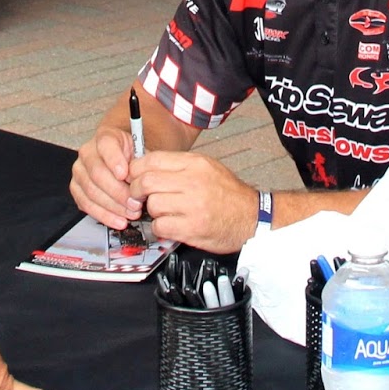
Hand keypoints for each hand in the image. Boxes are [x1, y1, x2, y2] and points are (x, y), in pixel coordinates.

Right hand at [70, 126, 136, 228]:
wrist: (124, 163)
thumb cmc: (134, 158)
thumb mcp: (143, 153)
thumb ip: (143, 162)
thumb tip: (144, 178)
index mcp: (106, 136)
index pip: (105, 144)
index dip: (114, 160)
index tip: (125, 174)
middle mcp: (88, 152)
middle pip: (97, 172)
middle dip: (118, 192)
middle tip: (136, 203)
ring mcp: (80, 170)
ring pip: (91, 190)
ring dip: (113, 206)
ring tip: (131, 214)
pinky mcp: (77, 188)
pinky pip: (85, 204)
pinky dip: (103, 215)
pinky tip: (118, 220)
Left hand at [128, 150, 258, 250]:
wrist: (254, 217)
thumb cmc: (228, 193)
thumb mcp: (206, 167)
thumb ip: (178, 165)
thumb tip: (145, 166)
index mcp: (194, 163)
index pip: (151, 160)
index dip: (136, 170)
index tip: (134, 177)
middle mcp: (193, 182)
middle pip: (146, 182)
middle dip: (137, 190)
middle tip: (141, 196)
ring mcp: (192, 206)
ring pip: (152, 205)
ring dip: (153, 210)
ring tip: (164, 211)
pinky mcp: (192, 228)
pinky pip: (160, 226)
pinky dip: (160, 227)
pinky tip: (170, 225)